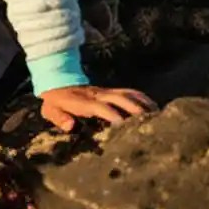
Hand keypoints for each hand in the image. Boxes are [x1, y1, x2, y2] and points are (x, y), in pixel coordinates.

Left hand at [39, 85, 156, 130]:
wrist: (57, 81)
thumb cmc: (55, 102)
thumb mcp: (50, 110)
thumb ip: (59, 118)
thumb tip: (70, 126)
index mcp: (84, 102)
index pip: (101, 108)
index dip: (112, 116)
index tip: (123, 126)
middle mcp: (98, 95)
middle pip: (120, 100)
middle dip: (135, 110)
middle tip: (149, 123)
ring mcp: (106, 92)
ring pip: (128, 95)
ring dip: (143, 104)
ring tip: (158, 116)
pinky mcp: (111, 91)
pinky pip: (129, 92)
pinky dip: (142, 97)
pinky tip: (154, 106)